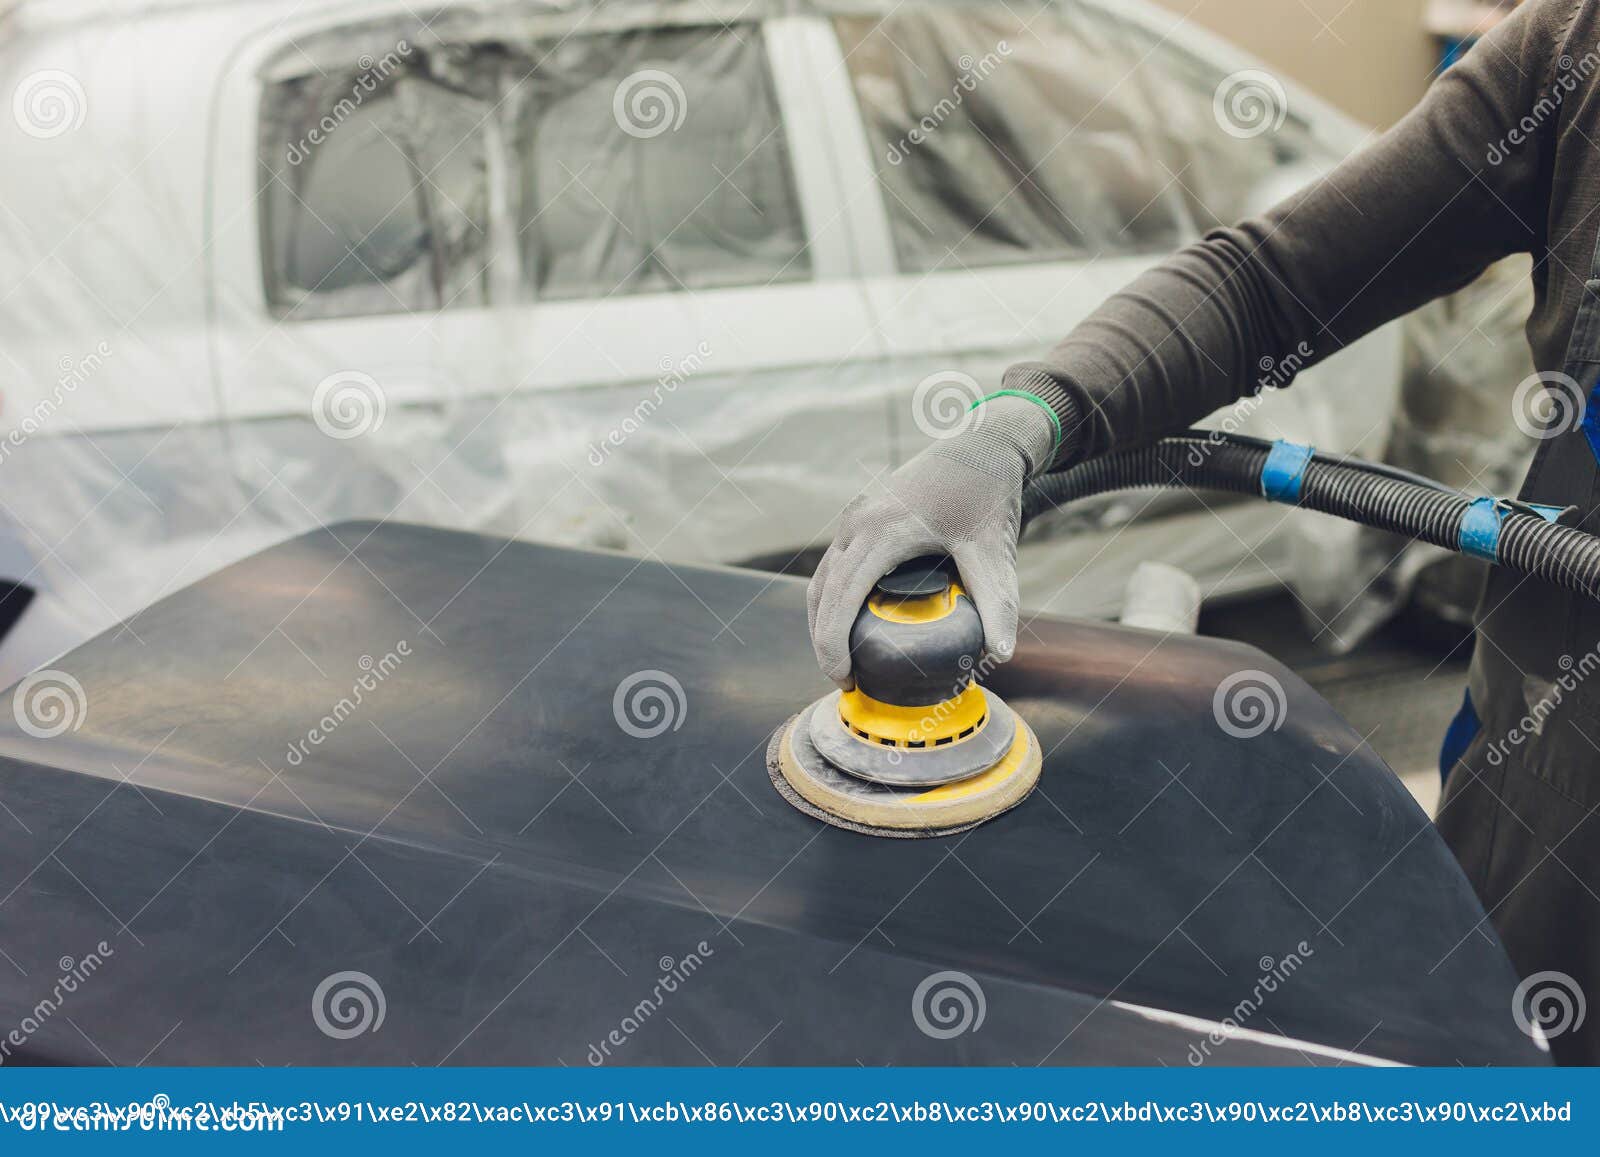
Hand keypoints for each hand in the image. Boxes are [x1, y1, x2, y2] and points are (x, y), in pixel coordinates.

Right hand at [806, 395, 1057, 687]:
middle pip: (822, 591)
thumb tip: (1003, 654)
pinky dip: (833, 597)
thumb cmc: (989, 494)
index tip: (843, 677)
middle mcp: (858, 521)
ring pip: (822, 577)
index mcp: (883, 530)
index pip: (841, 596)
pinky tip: (851, 623)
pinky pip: (834, 563)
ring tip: (843, 658)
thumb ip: (998, 603)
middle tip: (845, 680)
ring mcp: (854, 516)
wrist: (983, 444)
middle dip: (823, 640)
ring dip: (823, 619)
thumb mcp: (995, 552)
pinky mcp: (859, 515)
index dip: (832, 642)